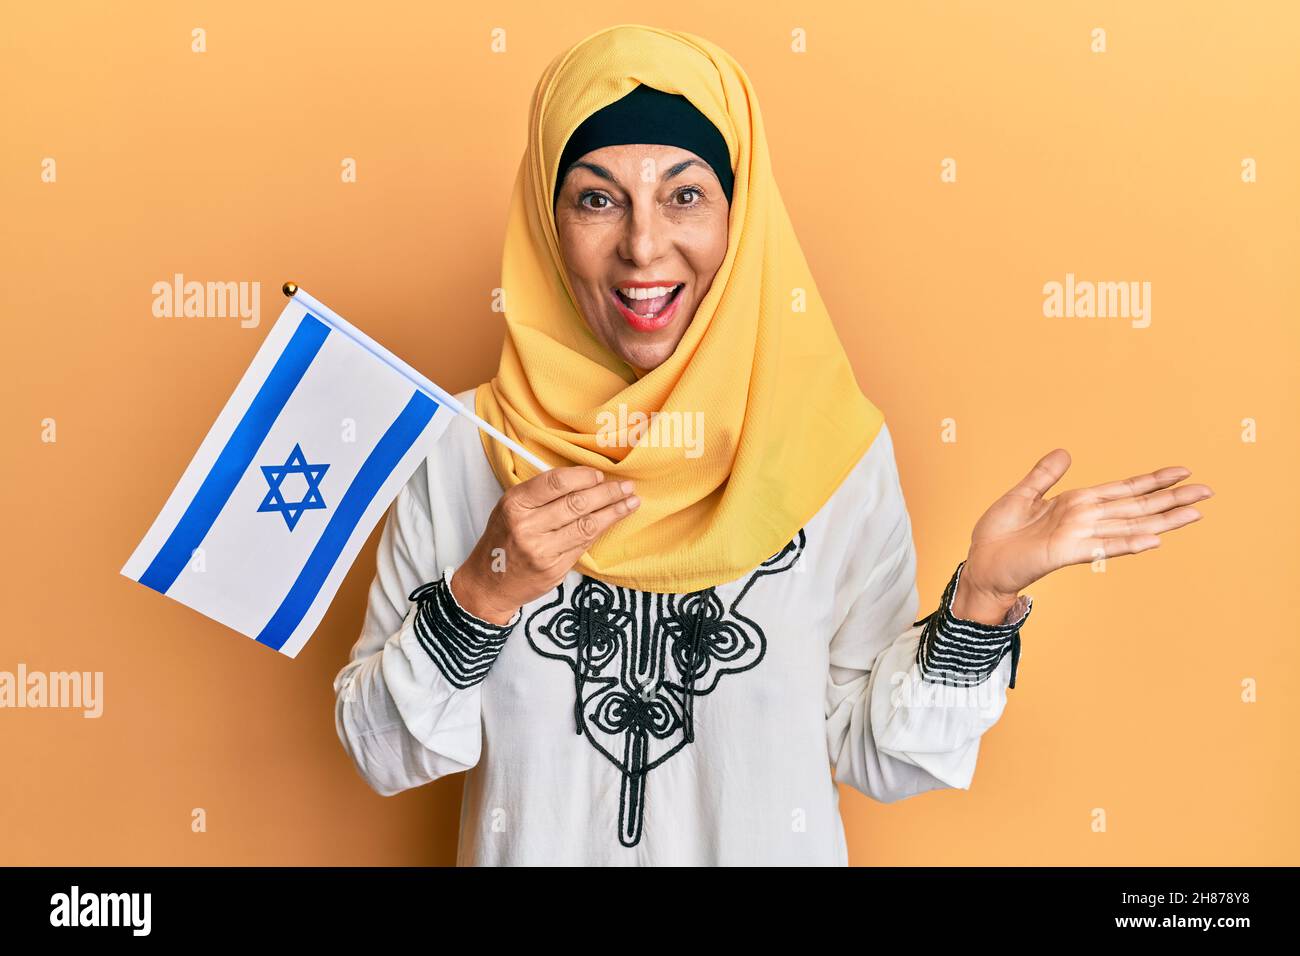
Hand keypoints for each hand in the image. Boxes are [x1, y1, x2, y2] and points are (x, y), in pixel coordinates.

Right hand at [450, 466, 639, 624]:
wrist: (489, 583)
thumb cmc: (503, 540)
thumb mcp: (510, 508)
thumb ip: (540, 494)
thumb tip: (583, 479)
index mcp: (515, 504)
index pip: (556, 482)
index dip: (584, 476)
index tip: (600, 475)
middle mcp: (527, 526)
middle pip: (577, 503)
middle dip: (608, 493)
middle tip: (626, 486)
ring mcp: (541, 550)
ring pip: (587, 525)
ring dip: (614, 512)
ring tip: (631, 502)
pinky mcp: (554, 568)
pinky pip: (584, 544)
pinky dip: (602, 529)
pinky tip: (614, 520)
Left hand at [952, 450, 1213, 623]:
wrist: (981, 562)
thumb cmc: (999, 534)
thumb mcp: (1022, 495)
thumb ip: (1045, 476)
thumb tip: (1065, 452)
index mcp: (1076, 503)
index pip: (1123, 489)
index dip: (1152, 481)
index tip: (1182, 471)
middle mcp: (1084, 519)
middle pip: (1136, 506)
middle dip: (1171, 498)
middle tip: (1209, 491)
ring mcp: (1078, 535)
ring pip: (1129, 525)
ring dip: (1162, 520)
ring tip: (1194, 513)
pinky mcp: (1066, 551)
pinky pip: (1103, 545)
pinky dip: (1128, 542)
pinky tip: (1154, 540)